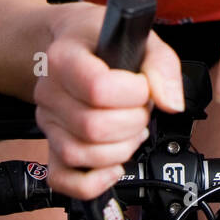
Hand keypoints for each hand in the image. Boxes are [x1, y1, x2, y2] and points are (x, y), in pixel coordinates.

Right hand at [34, 3, 184, 200]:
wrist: (74, 42)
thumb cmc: (103, 39)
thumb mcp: (139, 37)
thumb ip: (161, 65)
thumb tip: (170, 102)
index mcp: (64, 57)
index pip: (97, 87)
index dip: (132, 93)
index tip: (142, 86)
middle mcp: (49, 91)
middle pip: (92, 126)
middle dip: (133, 122)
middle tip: (141, 108)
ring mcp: (48, 121)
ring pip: (81, 154)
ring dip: (120, 149)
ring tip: (131, 129)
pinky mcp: (52, 146)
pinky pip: (63, 179)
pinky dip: (93, 182)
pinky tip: (114, 166)